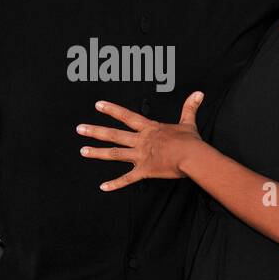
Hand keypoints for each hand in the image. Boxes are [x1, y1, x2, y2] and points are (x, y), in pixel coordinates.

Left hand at [77, 92, 204, 190]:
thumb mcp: (188, 122)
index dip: (111, 110)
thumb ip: (190, 107)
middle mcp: (140, 141)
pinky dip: (115, 184)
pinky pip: (127, 179)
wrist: (191, 157)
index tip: (97, 105)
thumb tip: (199, 93)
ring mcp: (140, 156)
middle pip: (114, 135)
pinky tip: (103, 187)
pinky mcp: (144, 171)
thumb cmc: (190, 141)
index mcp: (149, 129)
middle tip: (79, 129)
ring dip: (97, 153)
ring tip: (82, 151)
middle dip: (95, 131)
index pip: (126, 116)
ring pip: (115, 154)